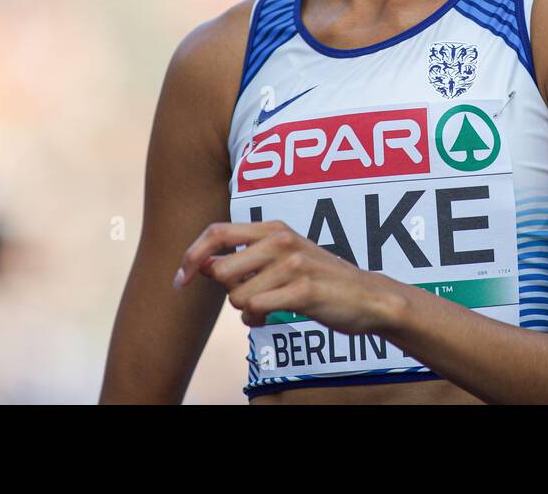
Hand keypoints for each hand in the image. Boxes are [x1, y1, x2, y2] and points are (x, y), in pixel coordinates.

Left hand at [173, 221, 406, 335]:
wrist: (366, 297)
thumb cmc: (317, 279)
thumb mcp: (283, 257)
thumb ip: (246, 257)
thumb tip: (204, 266)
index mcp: (274, 228)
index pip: (217, 232)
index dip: (192, 255)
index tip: (181, 278)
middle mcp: (281, 240)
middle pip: (222, 270)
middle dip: (229, 292)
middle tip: (251, 296)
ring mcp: (293, 264)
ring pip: (238, 296)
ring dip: (247, 310)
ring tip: (268, 307)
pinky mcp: (303, 290)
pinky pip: (257, 309)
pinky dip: (258, 319)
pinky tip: (273, 316)